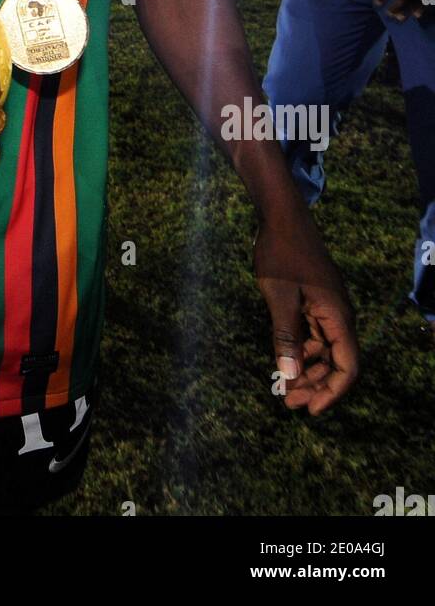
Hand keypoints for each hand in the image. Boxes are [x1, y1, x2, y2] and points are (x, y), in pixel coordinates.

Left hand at [253, 210, 358, 413]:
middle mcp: (339, 315)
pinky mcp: (315, 302)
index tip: (311, 409)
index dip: (333, 392)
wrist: (281, 217)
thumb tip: (289, 377)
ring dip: (307, 371)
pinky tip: (283, 362)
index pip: (348, 366)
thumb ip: (285, 338)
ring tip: (283, 389)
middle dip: (315, 386)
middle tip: (288, 403)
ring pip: (324, 351)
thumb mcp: (280, 297)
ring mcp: (327, 308)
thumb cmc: (281, 253)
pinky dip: (301, 352)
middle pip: (336, 362)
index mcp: (338, 316)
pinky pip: (313, 336)